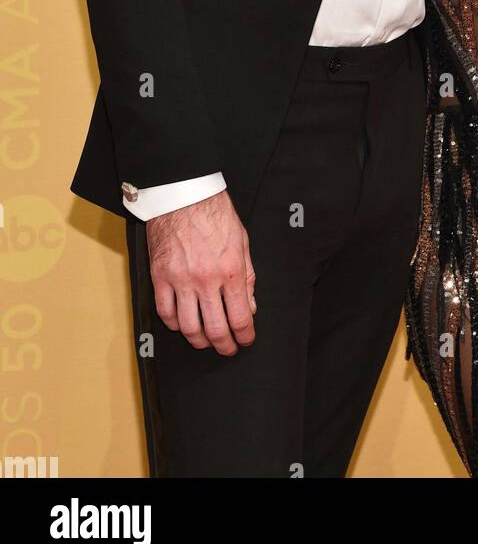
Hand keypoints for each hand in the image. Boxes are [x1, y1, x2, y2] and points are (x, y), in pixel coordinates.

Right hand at [145, 190, 256, 355]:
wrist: (184, 195)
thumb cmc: (214, 213)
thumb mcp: (242, 241)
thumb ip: (248, 276)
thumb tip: (250, 305)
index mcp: (230, 270)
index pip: (240, 316)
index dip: (245, 335)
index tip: (246, 339)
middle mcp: (206, 279)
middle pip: (215, 328)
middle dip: (224, 345)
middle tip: (227, 348)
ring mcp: (180, 280)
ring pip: (188, 327)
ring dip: (199, 340)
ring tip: (206, 341)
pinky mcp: (160, 277)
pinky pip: (165, 312)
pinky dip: (174, 324)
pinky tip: (182, 324)